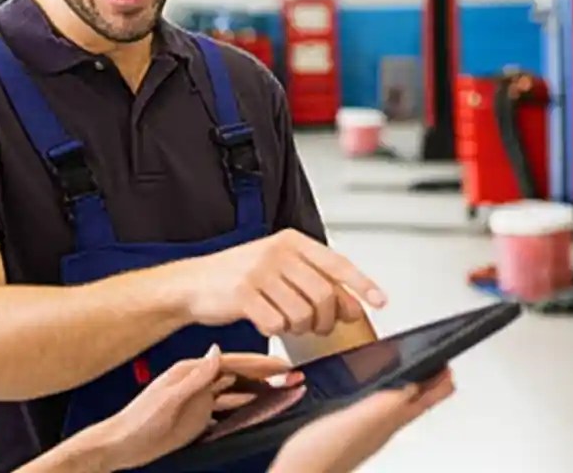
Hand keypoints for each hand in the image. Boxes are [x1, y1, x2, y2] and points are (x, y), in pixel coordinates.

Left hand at [93, 347, 296, 470]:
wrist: (120, 445)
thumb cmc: (137, 423)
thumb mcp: (168, 400)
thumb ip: (195, 377)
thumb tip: (218, 351)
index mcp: (190, 371)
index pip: (232, 363)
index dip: (259, 364)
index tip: (282, 364)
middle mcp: (197, 382)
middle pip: (239, 375)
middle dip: (267, 375)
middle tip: (294, 376)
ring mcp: (199, 400)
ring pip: (237, 393)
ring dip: (261, 391)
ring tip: (285, 390)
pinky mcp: (198, 417)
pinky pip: (229, 411)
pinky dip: (247, 409)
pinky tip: (260, 410)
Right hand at [170, 228, 385, 336]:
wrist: (192, 283)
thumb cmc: (237, 277)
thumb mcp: (278, 268)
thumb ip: (315, 282)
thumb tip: (353, 306)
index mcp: (291, 241)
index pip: (338, 263)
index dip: (362, 285)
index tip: (380, 301)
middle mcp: (277, 253)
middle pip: (324, 296)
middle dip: (326, 320)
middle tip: (317, 327)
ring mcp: (259, 272)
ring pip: (303, 314)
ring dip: (299, 328)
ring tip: (286, 322)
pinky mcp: (243, 294)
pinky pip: (276, 325)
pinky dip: (275, 330)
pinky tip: (265, 322)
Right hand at [270, 368, 455, 472]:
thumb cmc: (318, 457)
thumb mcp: (356, 421)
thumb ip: (386, 403)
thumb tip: (416, 384)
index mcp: (387, 422)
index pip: (425, 398)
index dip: (440, 377)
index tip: (449, 357)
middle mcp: (380, 428)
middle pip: (415, 402)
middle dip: (429, 381)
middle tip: (438, 362)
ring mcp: (365, 432)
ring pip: (396, 406)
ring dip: (408, 388)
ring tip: (413, 372)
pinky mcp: (345, 433)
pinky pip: (373, 410)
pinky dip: (381, 395)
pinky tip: (369, 391)